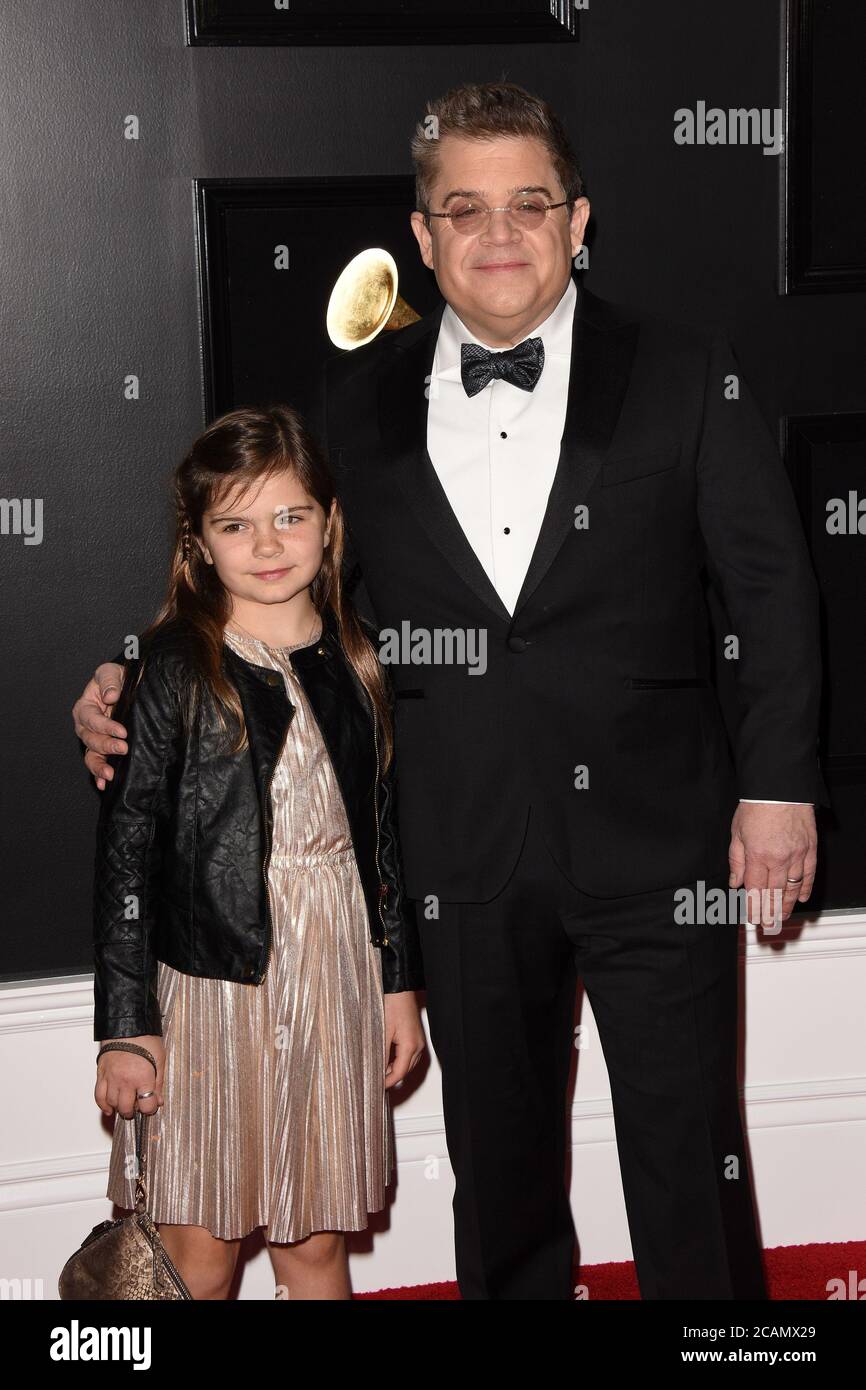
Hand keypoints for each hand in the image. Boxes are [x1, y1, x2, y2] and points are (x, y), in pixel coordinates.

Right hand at [72, 663, 127, 788]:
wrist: (128, 685)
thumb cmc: (118, 677)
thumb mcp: (111, 672)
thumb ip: (110, 681)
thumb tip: (110, 696)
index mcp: (85, 707)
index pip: (92, 719)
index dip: (105, 726)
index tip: (122, 731)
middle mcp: (86, 726)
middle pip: (91, 739)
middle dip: (106, 745)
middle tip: (123, 748)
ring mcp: (94, 739)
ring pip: (91, 755)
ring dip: (99, 766)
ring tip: (110, 775)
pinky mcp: (103, 749)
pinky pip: (98, 763)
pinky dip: (99, 775)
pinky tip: (104, 785)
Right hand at [95, 1036, 164, 1119]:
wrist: (126, 1023)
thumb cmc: (145, 1037)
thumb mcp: (160, 1059)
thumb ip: (159, 1082)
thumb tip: (159, 1100)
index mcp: (143, 1077)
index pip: (146, 1105)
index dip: (151, 1108)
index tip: (151, 1105)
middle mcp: (125, 1080)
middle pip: (126, 1108)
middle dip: (134, 1111)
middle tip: (137, 1107)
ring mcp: (111, 1078)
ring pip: (112, 1103)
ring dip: (119, 1107)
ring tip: (126, 1104)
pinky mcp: (101, 1073)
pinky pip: (98, 1095)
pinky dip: (103, 1104)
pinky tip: (109, 1108)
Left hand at [382, 991, 425, 1089]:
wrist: (399, 989)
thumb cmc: (392, 1005)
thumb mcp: (382, 1032)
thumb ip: (381, 1054)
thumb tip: (376, 1072)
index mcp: (410, 1045)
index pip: (399, 1073)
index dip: (387, 1082)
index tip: (376, 1087)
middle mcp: (418, 1046)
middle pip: (405, 1071)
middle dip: (390, 1078)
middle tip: (374, 1081)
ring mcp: (419, 1042)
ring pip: (407, 1064)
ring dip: (394, 1069)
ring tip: (377, 1070)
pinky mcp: (416, 1037)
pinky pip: (408, 1056)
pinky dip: (398, 1061)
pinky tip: (386, 1059)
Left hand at [728, 803, 816, 926]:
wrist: (779, 788)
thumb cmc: (756, 806)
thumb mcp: (737, 833)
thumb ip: (736, 860)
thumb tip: (735, 883)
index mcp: (757, 856)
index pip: (755, 890)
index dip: (753, 907)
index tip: (752, 918)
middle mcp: (778, 859)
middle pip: (774, 894)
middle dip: (770, 912)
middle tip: (767, 926)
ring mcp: (797, 855)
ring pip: (793, 888)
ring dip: (787, 905)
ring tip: (782, 917)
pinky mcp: (810, 848)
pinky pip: (809, 874)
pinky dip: (806, 888)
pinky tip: (802, 899)